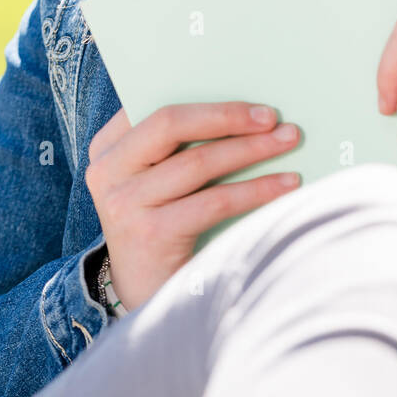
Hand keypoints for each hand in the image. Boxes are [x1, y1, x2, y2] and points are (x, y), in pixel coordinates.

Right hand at [85, 102, 300, 309]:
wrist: (142, 294)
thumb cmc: (161, 224)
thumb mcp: (156, 181)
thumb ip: (178, 147)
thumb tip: (246, 113)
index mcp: (108, 147)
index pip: (158, 108)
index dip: (209, 102)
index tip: (254, 104)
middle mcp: (108, 171)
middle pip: (171, 125)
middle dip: (228, 117)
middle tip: (273, 117)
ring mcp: (124, 203)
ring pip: (198, 163)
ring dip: (251, 150)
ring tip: (288, 142)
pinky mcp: (150, 234)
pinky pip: (214, 201)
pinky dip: (256, 189)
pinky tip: (286, 184)